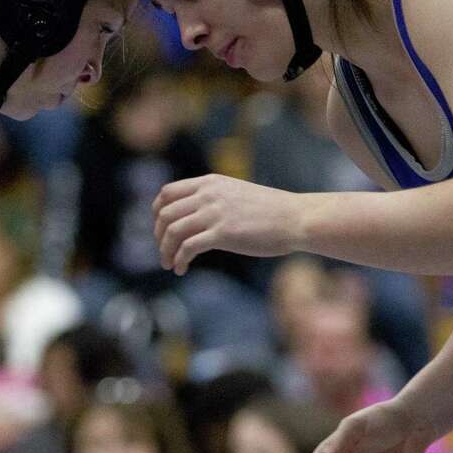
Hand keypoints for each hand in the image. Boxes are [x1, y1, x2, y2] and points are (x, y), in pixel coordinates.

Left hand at [153, 174, 303, 274]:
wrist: (295, 218)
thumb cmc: (271, 211)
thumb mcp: (236, 194)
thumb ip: (214, 199)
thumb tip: (196, 216)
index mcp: (210, 183)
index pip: (167, 193)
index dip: (157, 212)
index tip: (159, 229)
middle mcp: (208, 195)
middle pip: (165, 214)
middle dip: (157, 236)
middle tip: (163, 252)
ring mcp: (214, 213)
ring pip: (171, 232)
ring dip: (165, 251)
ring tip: (169, 264)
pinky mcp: (222, 234)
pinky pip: (187, 248)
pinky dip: (179, 260)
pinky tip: (181, 269)